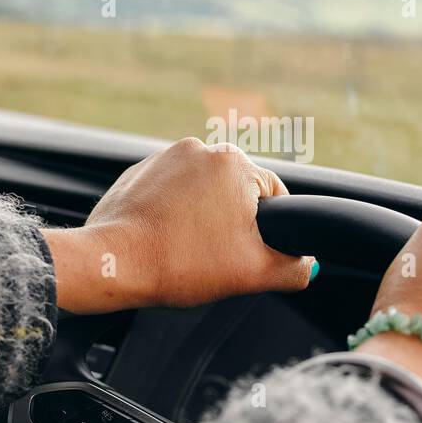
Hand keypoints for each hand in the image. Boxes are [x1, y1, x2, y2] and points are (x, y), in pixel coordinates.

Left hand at [42, 137, 315, 313]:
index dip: (267, 231)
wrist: (113, 263)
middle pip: (236, 193)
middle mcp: (201, 149)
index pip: (274, 197)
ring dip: (201, 218)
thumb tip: (308, 265)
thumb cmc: (180, 263)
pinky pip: (170, 192)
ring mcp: (165, 157)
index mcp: (235, 163)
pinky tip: (164, 239)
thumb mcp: (254, 273)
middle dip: (231, 224)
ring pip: (203, 193)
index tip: (246, 253)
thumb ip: (295, 268)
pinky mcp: (138, 171)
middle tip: (214, 256)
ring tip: (185, 249)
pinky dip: (172, 214)